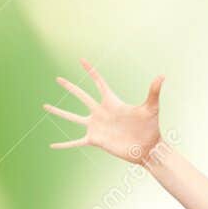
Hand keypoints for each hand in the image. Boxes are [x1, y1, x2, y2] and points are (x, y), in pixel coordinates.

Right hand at [45, 60, 165, 162]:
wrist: (147, 148)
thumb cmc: (150, 128)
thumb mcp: (151, 108)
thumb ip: (153, 92)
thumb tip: (162, 76)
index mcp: (111, 102)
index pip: (98, 82)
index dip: (91, 71)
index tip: (81, 60)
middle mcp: (101, 112)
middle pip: (81, 96)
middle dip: (70, 87)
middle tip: (57, 78)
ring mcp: (96, 126)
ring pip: (73, 118)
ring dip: (59, 112)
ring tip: (45, 106)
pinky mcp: (95, 140)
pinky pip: (75, 142)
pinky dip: (64, 144)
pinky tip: (52, 145)